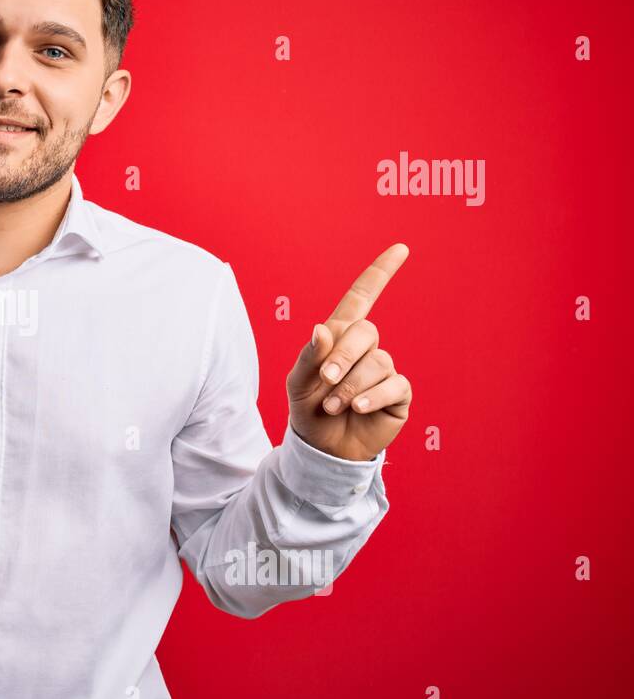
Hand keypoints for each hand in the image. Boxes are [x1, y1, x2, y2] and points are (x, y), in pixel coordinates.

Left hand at [285, 243, 412, 461]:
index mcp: (339, 337)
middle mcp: (366, 349)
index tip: (400, 249)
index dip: (379, 273)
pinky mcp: (398, 394)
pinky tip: (357, 408)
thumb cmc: (308, 411)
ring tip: (335, 407)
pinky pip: (394, 385)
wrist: (322, 449)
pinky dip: (372, 396)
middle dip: (343, 356)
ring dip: (350, 386)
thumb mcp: (297, 384)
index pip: (362, 298)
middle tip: (325, 381)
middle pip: (366, 331)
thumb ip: (308, 357)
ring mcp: (384, 370)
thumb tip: (322, 329)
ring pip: (377, 362)